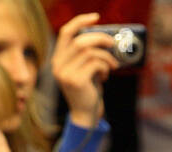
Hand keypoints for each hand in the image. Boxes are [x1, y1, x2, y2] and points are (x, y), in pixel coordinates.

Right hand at [51, 13, 119, 127]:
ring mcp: (65, 74)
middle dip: (101, 39)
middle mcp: (58, 66)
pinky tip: (106, 76)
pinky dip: (106, 67)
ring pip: (91, 52)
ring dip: (106, 57)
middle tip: (112, 44)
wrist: (85, 112)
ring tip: (112, 65)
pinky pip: (96, 64)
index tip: (96, 18)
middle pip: (81, 40)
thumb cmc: (87, 88)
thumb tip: (105, 36)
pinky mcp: (76, 81)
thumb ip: (86, 52)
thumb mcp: (84, 67)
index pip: (65, 33)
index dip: (80, 21)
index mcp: (58, 60)